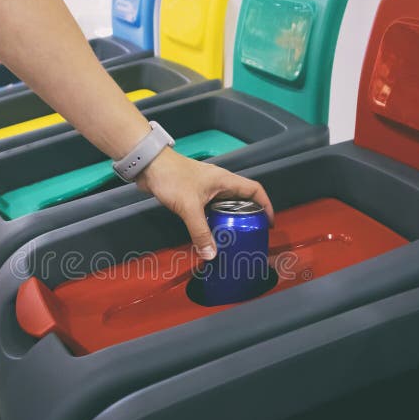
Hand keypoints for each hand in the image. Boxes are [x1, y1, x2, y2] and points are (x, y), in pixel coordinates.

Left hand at [136, 148, 274, 259]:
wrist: (149, 165)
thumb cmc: (172, 178)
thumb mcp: (189, 207)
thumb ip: (200, 231)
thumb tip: (211, 254)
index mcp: (225, 181)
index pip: (254, 190)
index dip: (266, 205)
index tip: (269, 222)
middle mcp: (219, 183)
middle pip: (242, 199)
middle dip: (249, 216)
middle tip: (251, 234)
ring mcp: (206, 188)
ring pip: (225, 205)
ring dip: (230, 219)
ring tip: (233, 237)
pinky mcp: (193, 193)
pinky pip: (210, 208)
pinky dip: (214, 220)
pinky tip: (210, 232)